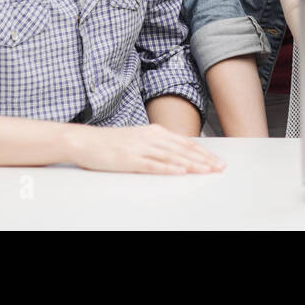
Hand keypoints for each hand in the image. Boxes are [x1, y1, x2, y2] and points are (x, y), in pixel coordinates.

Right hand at [67, 123, 226, 174]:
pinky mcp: (130, 159)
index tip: (217, 160)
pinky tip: (180, 172)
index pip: (185, 142)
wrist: (85, 140)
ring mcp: (141, 148)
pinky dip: (169, 169)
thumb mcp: (139, 137)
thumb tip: (176, 152)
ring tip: (207, 171)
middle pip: (183, 150)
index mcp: (155, 131)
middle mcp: (151, 137)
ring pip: (173, 157)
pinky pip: (153, 165)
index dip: (203, 152)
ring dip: (192, 164)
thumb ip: (157, 143)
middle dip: (204, 159)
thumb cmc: (111, 141)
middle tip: (219, 168)